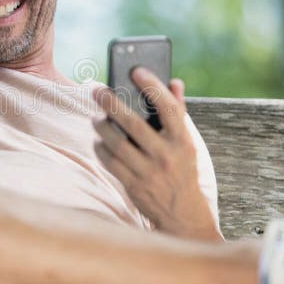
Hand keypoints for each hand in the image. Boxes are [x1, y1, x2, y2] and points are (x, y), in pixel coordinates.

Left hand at [92, 67, 221, 240]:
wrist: (182, 213)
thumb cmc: (182, 169)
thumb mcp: (186, 143)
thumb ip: (178, 111)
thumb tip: (174, 81)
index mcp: (183, 141)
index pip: (168, 107)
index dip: (152, 86)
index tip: (136, 70)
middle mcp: (166, 155)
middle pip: (133, 124)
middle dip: (111, 104)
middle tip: (96, 90)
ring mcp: (149, 172)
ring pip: (117, 144)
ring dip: (101, 128)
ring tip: (96, 118)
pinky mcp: (134, 186)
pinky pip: (110, 162)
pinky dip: (101, 149)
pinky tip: (98, 141)